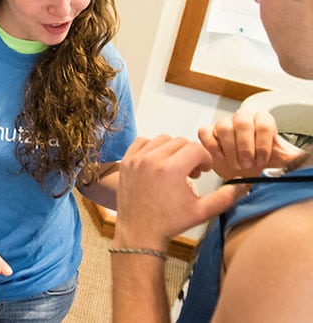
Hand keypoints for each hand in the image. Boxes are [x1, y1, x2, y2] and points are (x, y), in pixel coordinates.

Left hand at [113, 136, 247, 250]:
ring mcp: (137, 159)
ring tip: (176, 167)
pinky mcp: (126, 161)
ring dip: (173, 150)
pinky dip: (152, 147)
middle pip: (180, 142)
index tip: (205, 170)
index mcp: (171, 170)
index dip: (205, 158)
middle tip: (192, 172)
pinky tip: (158, 162)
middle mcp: (152, 160)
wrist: (140, 231)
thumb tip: (244, 185)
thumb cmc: (169, 223)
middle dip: (190, 154)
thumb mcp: (202, 212)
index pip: (196, 148)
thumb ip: (225, 197)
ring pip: (162, 139)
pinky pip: (142, 141)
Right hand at [198, 110, 305, 179]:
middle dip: (244, 146)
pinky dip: (211, 146)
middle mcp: (243, 119)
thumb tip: (308, 159)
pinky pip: (204, 132)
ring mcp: (224, 124)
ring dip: (230, 148)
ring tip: (235, 164)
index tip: (263, 159)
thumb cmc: (262, 164)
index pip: (263, 122)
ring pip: (223, 126)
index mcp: (262, 121)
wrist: (242, 170)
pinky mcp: (208, 132)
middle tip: (247, 163)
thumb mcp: (282, 161)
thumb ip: (295, 159)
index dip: (262, 142)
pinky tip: (220, 157)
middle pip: (242, 121)